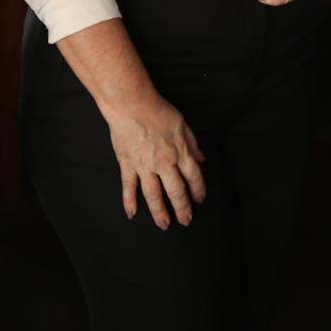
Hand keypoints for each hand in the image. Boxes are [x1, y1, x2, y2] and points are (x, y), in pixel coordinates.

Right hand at [99, 91, 207, 229]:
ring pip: (154, 195)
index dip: (198, 190)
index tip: (200, 199)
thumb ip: (192, 144)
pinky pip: (129, 186)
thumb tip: (202, 158)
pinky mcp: (128, 165)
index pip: (193, 177)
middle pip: (176, 191)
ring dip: (160, 211)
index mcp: (180, 152)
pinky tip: (132, 213)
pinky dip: (129, 201)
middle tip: (186, 220)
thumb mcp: (182, 124)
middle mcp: (164, 163)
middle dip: (182, 208)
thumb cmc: (158, 110)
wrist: (132, 105)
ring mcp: (145, 166)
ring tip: (164, 224)